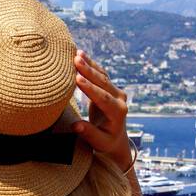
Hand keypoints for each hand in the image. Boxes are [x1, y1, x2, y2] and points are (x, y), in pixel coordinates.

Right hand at [72, 50, 133, 171]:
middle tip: (75, 60)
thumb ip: (88, 133)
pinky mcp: (110, 88)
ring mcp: (116, 91)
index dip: (90, 88)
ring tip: (76, 54)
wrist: (116, 139)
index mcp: (118, 112)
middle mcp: (120, 98)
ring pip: (102, 75)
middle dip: (88, 70)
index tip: (77, 79)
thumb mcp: (99, 142)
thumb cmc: (106, 142)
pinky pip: (100, 74)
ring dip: (89, 64)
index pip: (103, 97)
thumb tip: (76, 125)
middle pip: (103, 82)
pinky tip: (81, 55)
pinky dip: (91, 64)